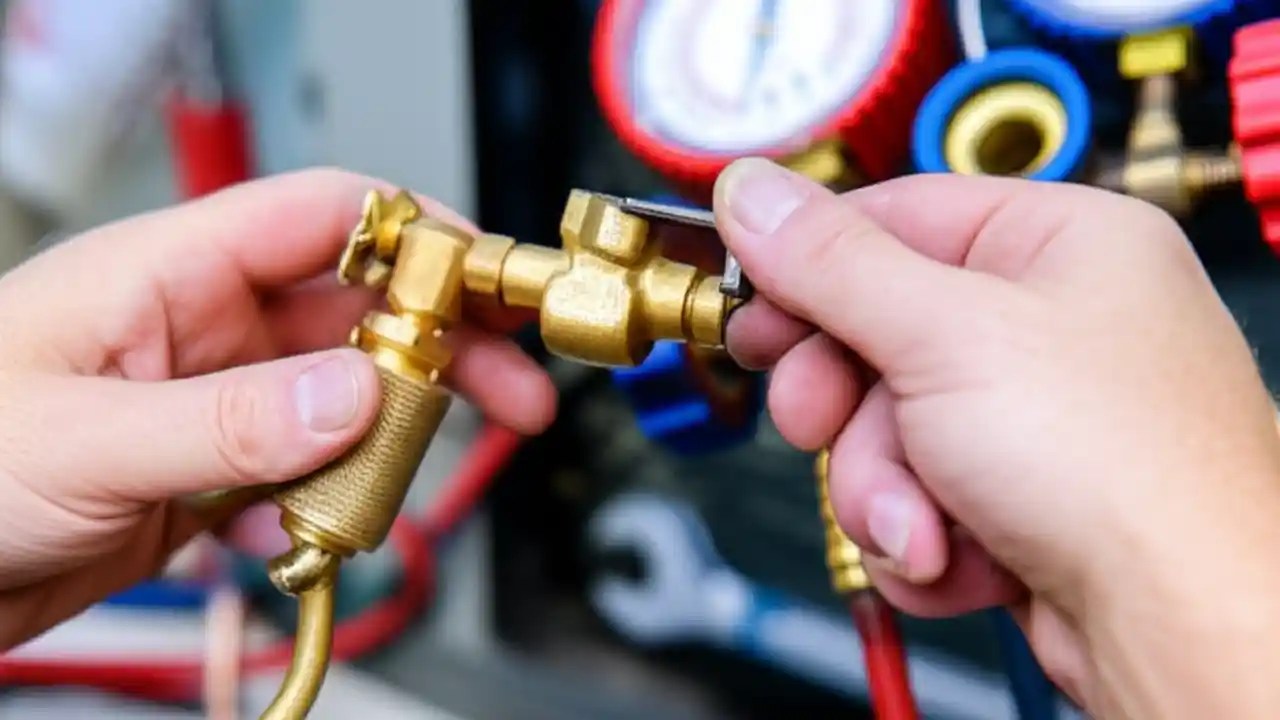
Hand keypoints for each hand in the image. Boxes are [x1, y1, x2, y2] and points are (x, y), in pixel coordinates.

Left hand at [0, 168, 554, 647]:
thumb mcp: (84, 440)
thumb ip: (229, 421)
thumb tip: (352, 396)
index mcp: (170, 273)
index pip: (327, 216)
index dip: (422, 239)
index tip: (490, 285)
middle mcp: (204, 327)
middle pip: (360, 311)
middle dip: (442, 351)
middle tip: (512, 393)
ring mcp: (215, 400)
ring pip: (343, 400)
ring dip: (382, 445)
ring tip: (388, 489)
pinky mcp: (214, 470)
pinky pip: (308, 471)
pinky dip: (326, 504)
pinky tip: (301, 533)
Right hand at [717, 159, 1279, 717]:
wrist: (1184, 629)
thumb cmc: (1128, 474)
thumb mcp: (945, 335)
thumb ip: (833, 263)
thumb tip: (756, 194)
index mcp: (1062, 244)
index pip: (895, 220)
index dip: (810, 267)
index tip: (750, 302)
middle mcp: (1053, 323)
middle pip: (878, 336)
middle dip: (849, 411)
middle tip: (818, 420)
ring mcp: (1036, 416)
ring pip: (887, 432)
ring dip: (884, 490)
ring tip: (924, 522)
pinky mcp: (1019, 494)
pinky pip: (917, 494)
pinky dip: (922, 535)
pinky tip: (962, 553)